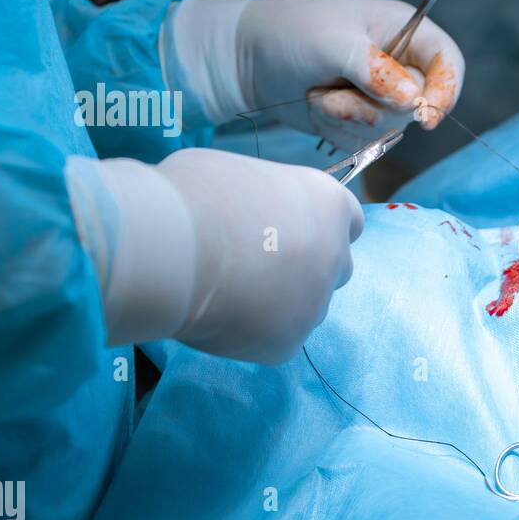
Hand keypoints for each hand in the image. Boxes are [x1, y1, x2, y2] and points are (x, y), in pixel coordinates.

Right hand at [69, 148, 362, 362]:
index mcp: (328, 204)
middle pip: (333, 268)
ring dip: (278, 303)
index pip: (349, 223)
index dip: (322, 229)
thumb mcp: (237, 176)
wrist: (169, 251)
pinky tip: (216, 316)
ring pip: (304, 308)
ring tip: (226, 291)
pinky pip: (273, 339)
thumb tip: (248, 215)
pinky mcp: (287, 343)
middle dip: (305, 270)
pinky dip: (250, 333)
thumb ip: (264, 201)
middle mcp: (334, 256)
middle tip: (257, 266)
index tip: (294, 234)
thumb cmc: (193, 197)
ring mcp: (315, 304)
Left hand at [163, 0, 464, 148]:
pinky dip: (339, 130)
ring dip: (350, 118)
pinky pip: (368, 140)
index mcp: (402, 30)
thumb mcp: (334, 44)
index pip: (447, 62)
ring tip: (319, 94)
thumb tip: (414, 103)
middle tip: (335, 92)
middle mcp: (397, 62)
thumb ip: (377, 72)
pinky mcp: (359, 118)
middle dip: (374, 106)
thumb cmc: (289, 35)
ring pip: (391, 126)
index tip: (426, 116)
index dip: (446, 90)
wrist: (243, 61)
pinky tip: (317, 107)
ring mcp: (379, 93)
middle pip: (419, 103)